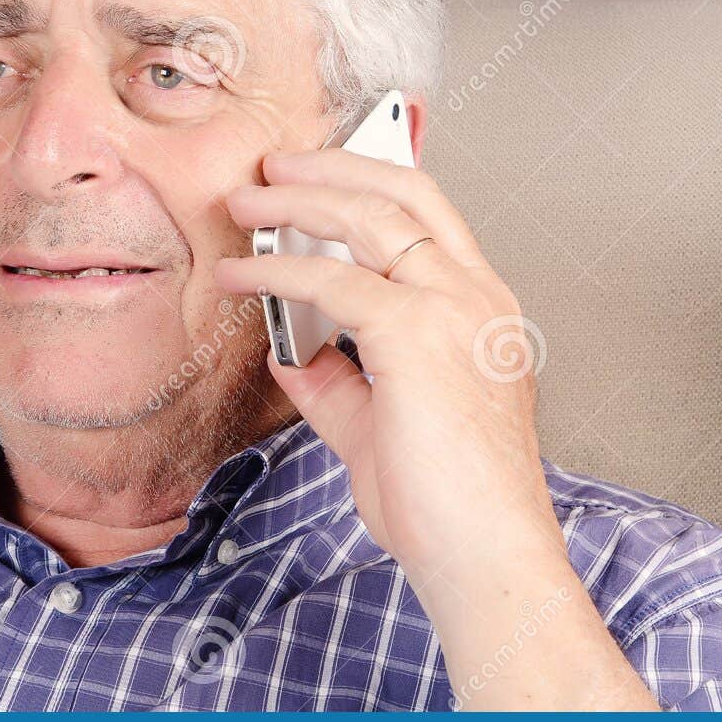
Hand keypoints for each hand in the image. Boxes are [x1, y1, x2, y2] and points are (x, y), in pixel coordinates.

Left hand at [215, 148, 659, 708]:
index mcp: (483, 310)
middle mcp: (476, 296)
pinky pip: (327, 279)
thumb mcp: (376, 425)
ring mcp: (452, 308)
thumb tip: (288, 350)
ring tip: (246, 199)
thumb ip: (336, 379)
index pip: (430, 215)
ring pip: (366, 216)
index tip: (319, 172)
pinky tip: (238, 277)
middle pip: (404, 191)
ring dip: (295, 199)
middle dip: (332, 166)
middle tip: (275, 166)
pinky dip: (274, 270)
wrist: (483, 556)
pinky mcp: (413, 333)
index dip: (372, 179)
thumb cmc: (447, 505)